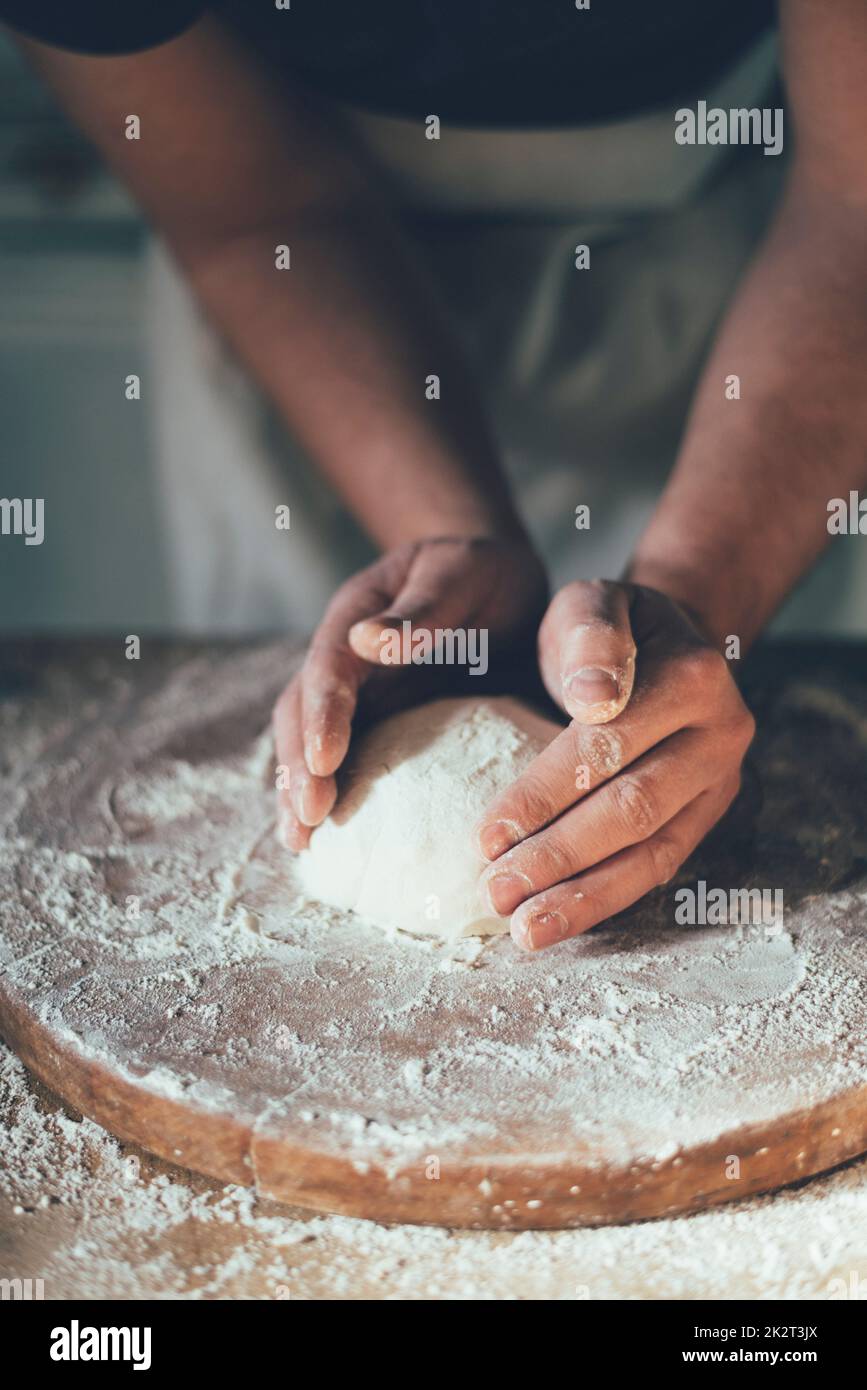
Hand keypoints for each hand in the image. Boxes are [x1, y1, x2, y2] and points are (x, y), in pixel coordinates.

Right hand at [273, 534, 546, 848]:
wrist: (497, 581)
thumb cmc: (481, 572)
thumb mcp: (461, 572)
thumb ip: (421, 609)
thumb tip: (365, 640)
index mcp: (357, 615)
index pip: (328, 670)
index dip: (322, 716)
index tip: (325, 762)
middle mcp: (342, 659)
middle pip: (301, 715)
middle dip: (298, 768)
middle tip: (306, 822)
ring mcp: (355, 695)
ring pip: (309, 744)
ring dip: (299, 792)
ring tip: (300, 843)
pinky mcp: (374, 724)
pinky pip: (344, 762)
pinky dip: (330, 798)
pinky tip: (330, 843)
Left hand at [475, 579, 754, 949]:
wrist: (671, 640)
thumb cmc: (614, 628)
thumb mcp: (595, 604)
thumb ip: (592, 639)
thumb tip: (596, 697)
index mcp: (692, 677)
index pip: (607, 748)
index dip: (544, 795)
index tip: (487, 834)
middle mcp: (719, 735)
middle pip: (632, 809)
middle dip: (559, 856)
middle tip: (496, 891)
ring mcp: (719, 783)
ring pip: (652, 852)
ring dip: (584, 897)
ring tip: (526, 928)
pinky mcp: (706, 817)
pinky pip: (658, 867)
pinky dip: (605, 899)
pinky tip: (557, 922)